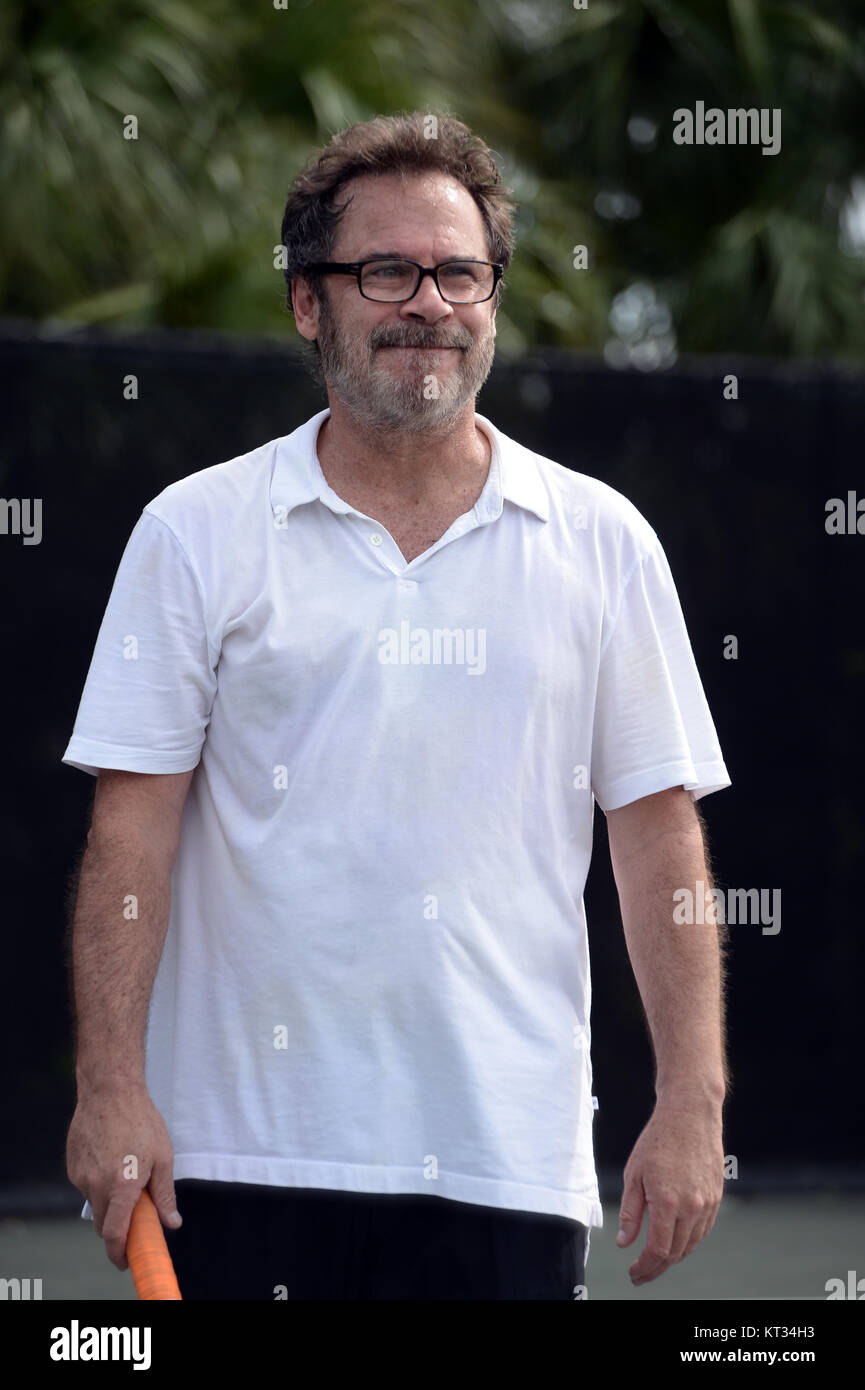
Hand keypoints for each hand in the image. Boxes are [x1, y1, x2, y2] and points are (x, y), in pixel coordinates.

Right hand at [66, 1083, 181, 1269]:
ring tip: (126, 1171)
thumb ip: (165, 1194)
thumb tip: (172, 1223)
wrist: (109, 1090)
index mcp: (122, 1185)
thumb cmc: (142, 1121)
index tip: (125, 1261)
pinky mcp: (72, 1166)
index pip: (114, 1234)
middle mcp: (97, 1185)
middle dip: (117, 1228)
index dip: (118, 1253)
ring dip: (109, 1201)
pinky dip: (99, 1183)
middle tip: (135, 1216)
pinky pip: (86, 1185)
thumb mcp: (163, 1156)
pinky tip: (111, 1159)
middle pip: (103, 1224)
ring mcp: (81, 1176)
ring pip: (95, 1203)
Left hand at [616, 1099, 723, 1285]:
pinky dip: (688, 1241)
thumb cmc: (658, 1139)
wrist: (690, 1114)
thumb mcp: (634, 1173)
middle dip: (657, 1267)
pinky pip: (703, 1230)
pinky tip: (675, 1239)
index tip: (634, 1273)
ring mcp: (707, 1203)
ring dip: (673, 1256)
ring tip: (655, 1258)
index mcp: (668, 1201)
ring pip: (691, 1244)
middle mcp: (692, 1206)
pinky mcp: (716, 1197)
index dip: (645, 1267)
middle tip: (641, 1271)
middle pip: (676, 1252)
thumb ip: (631, 1212)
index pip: (658, 1250)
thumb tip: (625, 1243)